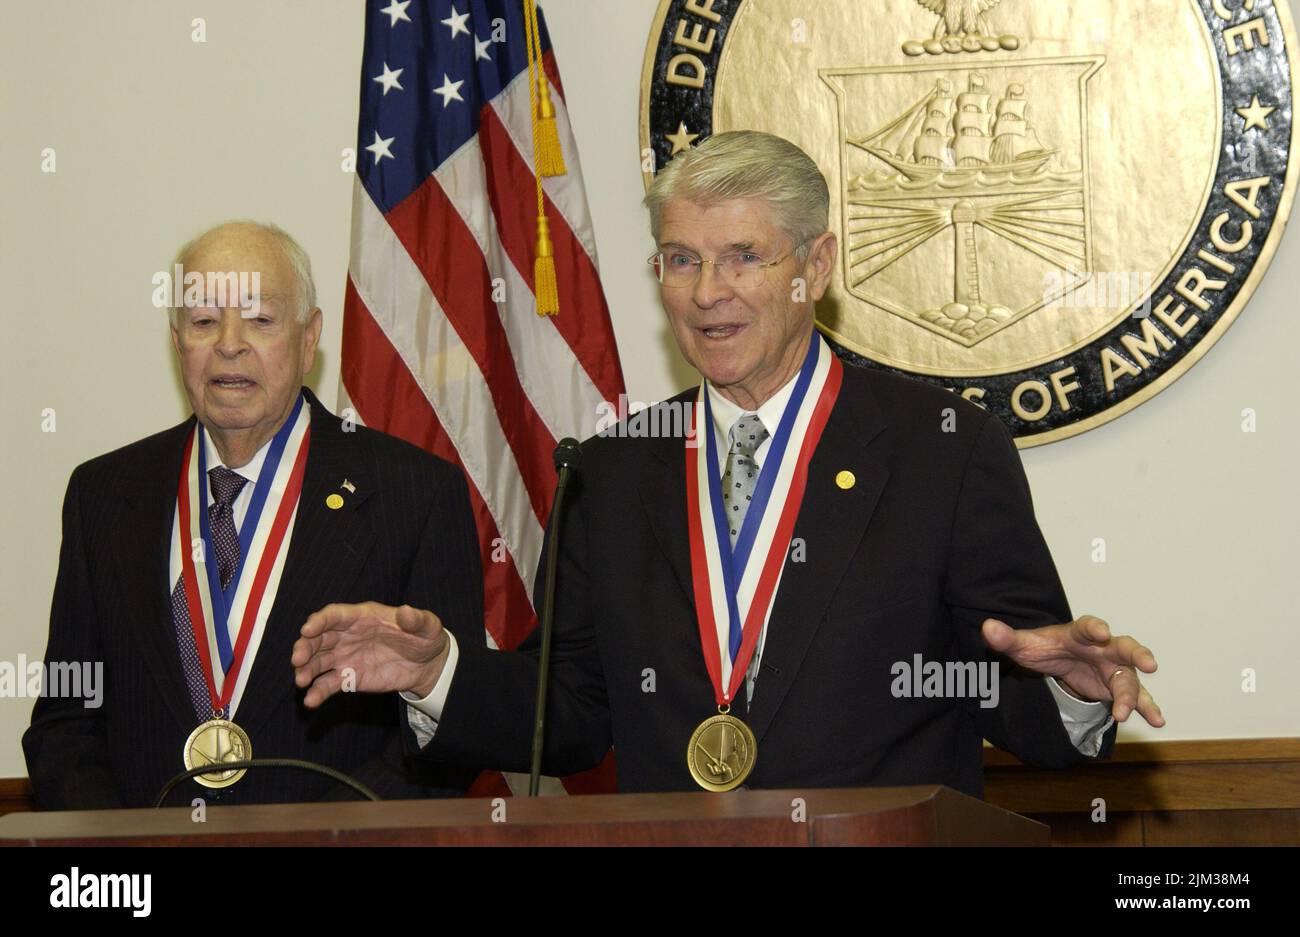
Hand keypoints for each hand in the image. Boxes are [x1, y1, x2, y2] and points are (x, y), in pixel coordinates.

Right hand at [291, 602, 450, 708]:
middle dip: (304, 647)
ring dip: (305, 669)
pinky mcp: (348, 677)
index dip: (319, 620)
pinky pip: (328, 684)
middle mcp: (347, 635)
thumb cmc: (425, 637)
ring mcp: (345, 656)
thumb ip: (417, 620)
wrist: (428, 664)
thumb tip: (406, 611)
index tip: (307, 630)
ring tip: (301, 682)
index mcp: (363, 616)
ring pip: (317, 661)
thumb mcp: (428, 626)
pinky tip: (311, 701)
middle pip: (318, 638)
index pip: (335, 615)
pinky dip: (317, 692)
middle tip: (297, 660)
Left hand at [981, 614, 1164, 726]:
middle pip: (1123, 646)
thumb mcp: (1025, 645)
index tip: (1101, 631)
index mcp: (1080, 633)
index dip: (1095, 627)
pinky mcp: (1118, 687)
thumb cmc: (1046, 648)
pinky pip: (1136, 697)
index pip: (1088, 626)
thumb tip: (987, 628)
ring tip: (1127, 713)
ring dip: (1133, 695)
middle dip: (1136, 653)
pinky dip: (1147, 707)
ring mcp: (1114, 667)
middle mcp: (1103, 648)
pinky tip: (1158, 720)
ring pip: (1129, 678)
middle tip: (1148, 663)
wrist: (1059, 661)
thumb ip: (1007, 638)